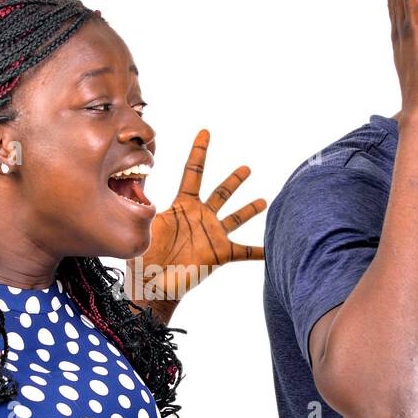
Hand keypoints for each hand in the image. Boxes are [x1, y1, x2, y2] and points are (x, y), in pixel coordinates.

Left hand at [124, 128, 265, 313]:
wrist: (153, 286)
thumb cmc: (144, 258)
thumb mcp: (143, 227)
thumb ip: (145, 208)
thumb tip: (143, 192)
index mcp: (182, 206)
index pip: (193, 173)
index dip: (199, 151)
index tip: (206, 132)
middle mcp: (200, 217)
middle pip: (221, 192)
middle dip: (234, 180)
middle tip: (246, 168)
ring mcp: (212, 234)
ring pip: (236, 217)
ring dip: (250, 209)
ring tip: (263, 201)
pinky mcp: (220, 253)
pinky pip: (245, 251)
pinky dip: (260, 250)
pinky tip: (274, 249)